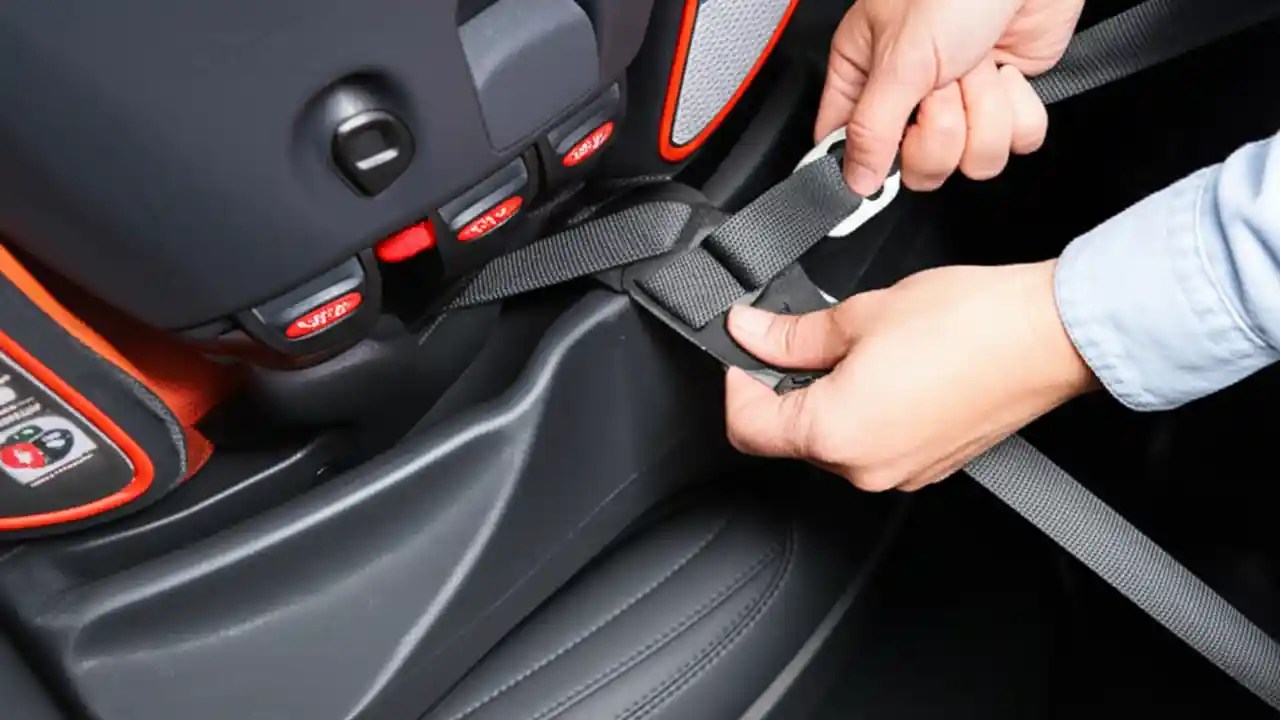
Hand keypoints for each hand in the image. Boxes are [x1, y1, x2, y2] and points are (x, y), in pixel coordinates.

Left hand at [723, 260, 1097, 491]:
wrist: (1049, 335)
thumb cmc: (969, 323)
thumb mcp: (859, 315)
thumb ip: (790, 334)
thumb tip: (749, 332)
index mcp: (835, 434)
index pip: (747, 427)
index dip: (736, 383)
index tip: (744, 349)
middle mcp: (864, 468)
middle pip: (788, 437)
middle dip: (782, 387)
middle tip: (795, 337)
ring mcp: (899, 474)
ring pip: (831, 442)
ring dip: (823, 398)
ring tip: (853, 348)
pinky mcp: (927, 466)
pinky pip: (871, 445)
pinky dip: (862, 411)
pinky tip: (885, 370)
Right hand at [817, 0, 1083, 194]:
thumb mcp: (900, 60)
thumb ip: (872, 127)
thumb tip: (855, 179)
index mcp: (865, 77)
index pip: (847, 145)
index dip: (863, 167)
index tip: (877, 178)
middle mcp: (910, 96)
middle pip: (919, 166)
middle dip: (943, 129)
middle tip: (943, 85)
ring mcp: (960, 102)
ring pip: (970, 160)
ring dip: (985, 111)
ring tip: (978, 64)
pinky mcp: (1005, 101)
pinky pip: (1015, 142)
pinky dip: (1020, 108)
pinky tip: (1007, 71)